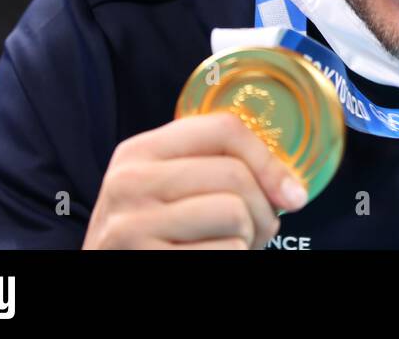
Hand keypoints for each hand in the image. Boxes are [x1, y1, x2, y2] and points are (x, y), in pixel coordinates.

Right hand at [82, 112, 308, 249]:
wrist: (107, 269)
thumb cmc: (154, 233)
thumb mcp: (168, 188)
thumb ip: (213, 169)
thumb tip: (291, 188)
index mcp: (139, 151)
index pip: (223, 129)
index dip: (268, 159)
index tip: (291, 191)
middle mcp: (129, 182)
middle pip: (234, 174)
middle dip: (264, 208)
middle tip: (259, 229)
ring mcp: (132, 225)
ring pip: (234, 213)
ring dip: (248, 237)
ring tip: (231, 244)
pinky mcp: (146, 260)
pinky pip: (225, 251)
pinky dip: (234, 258)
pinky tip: (212, 258)